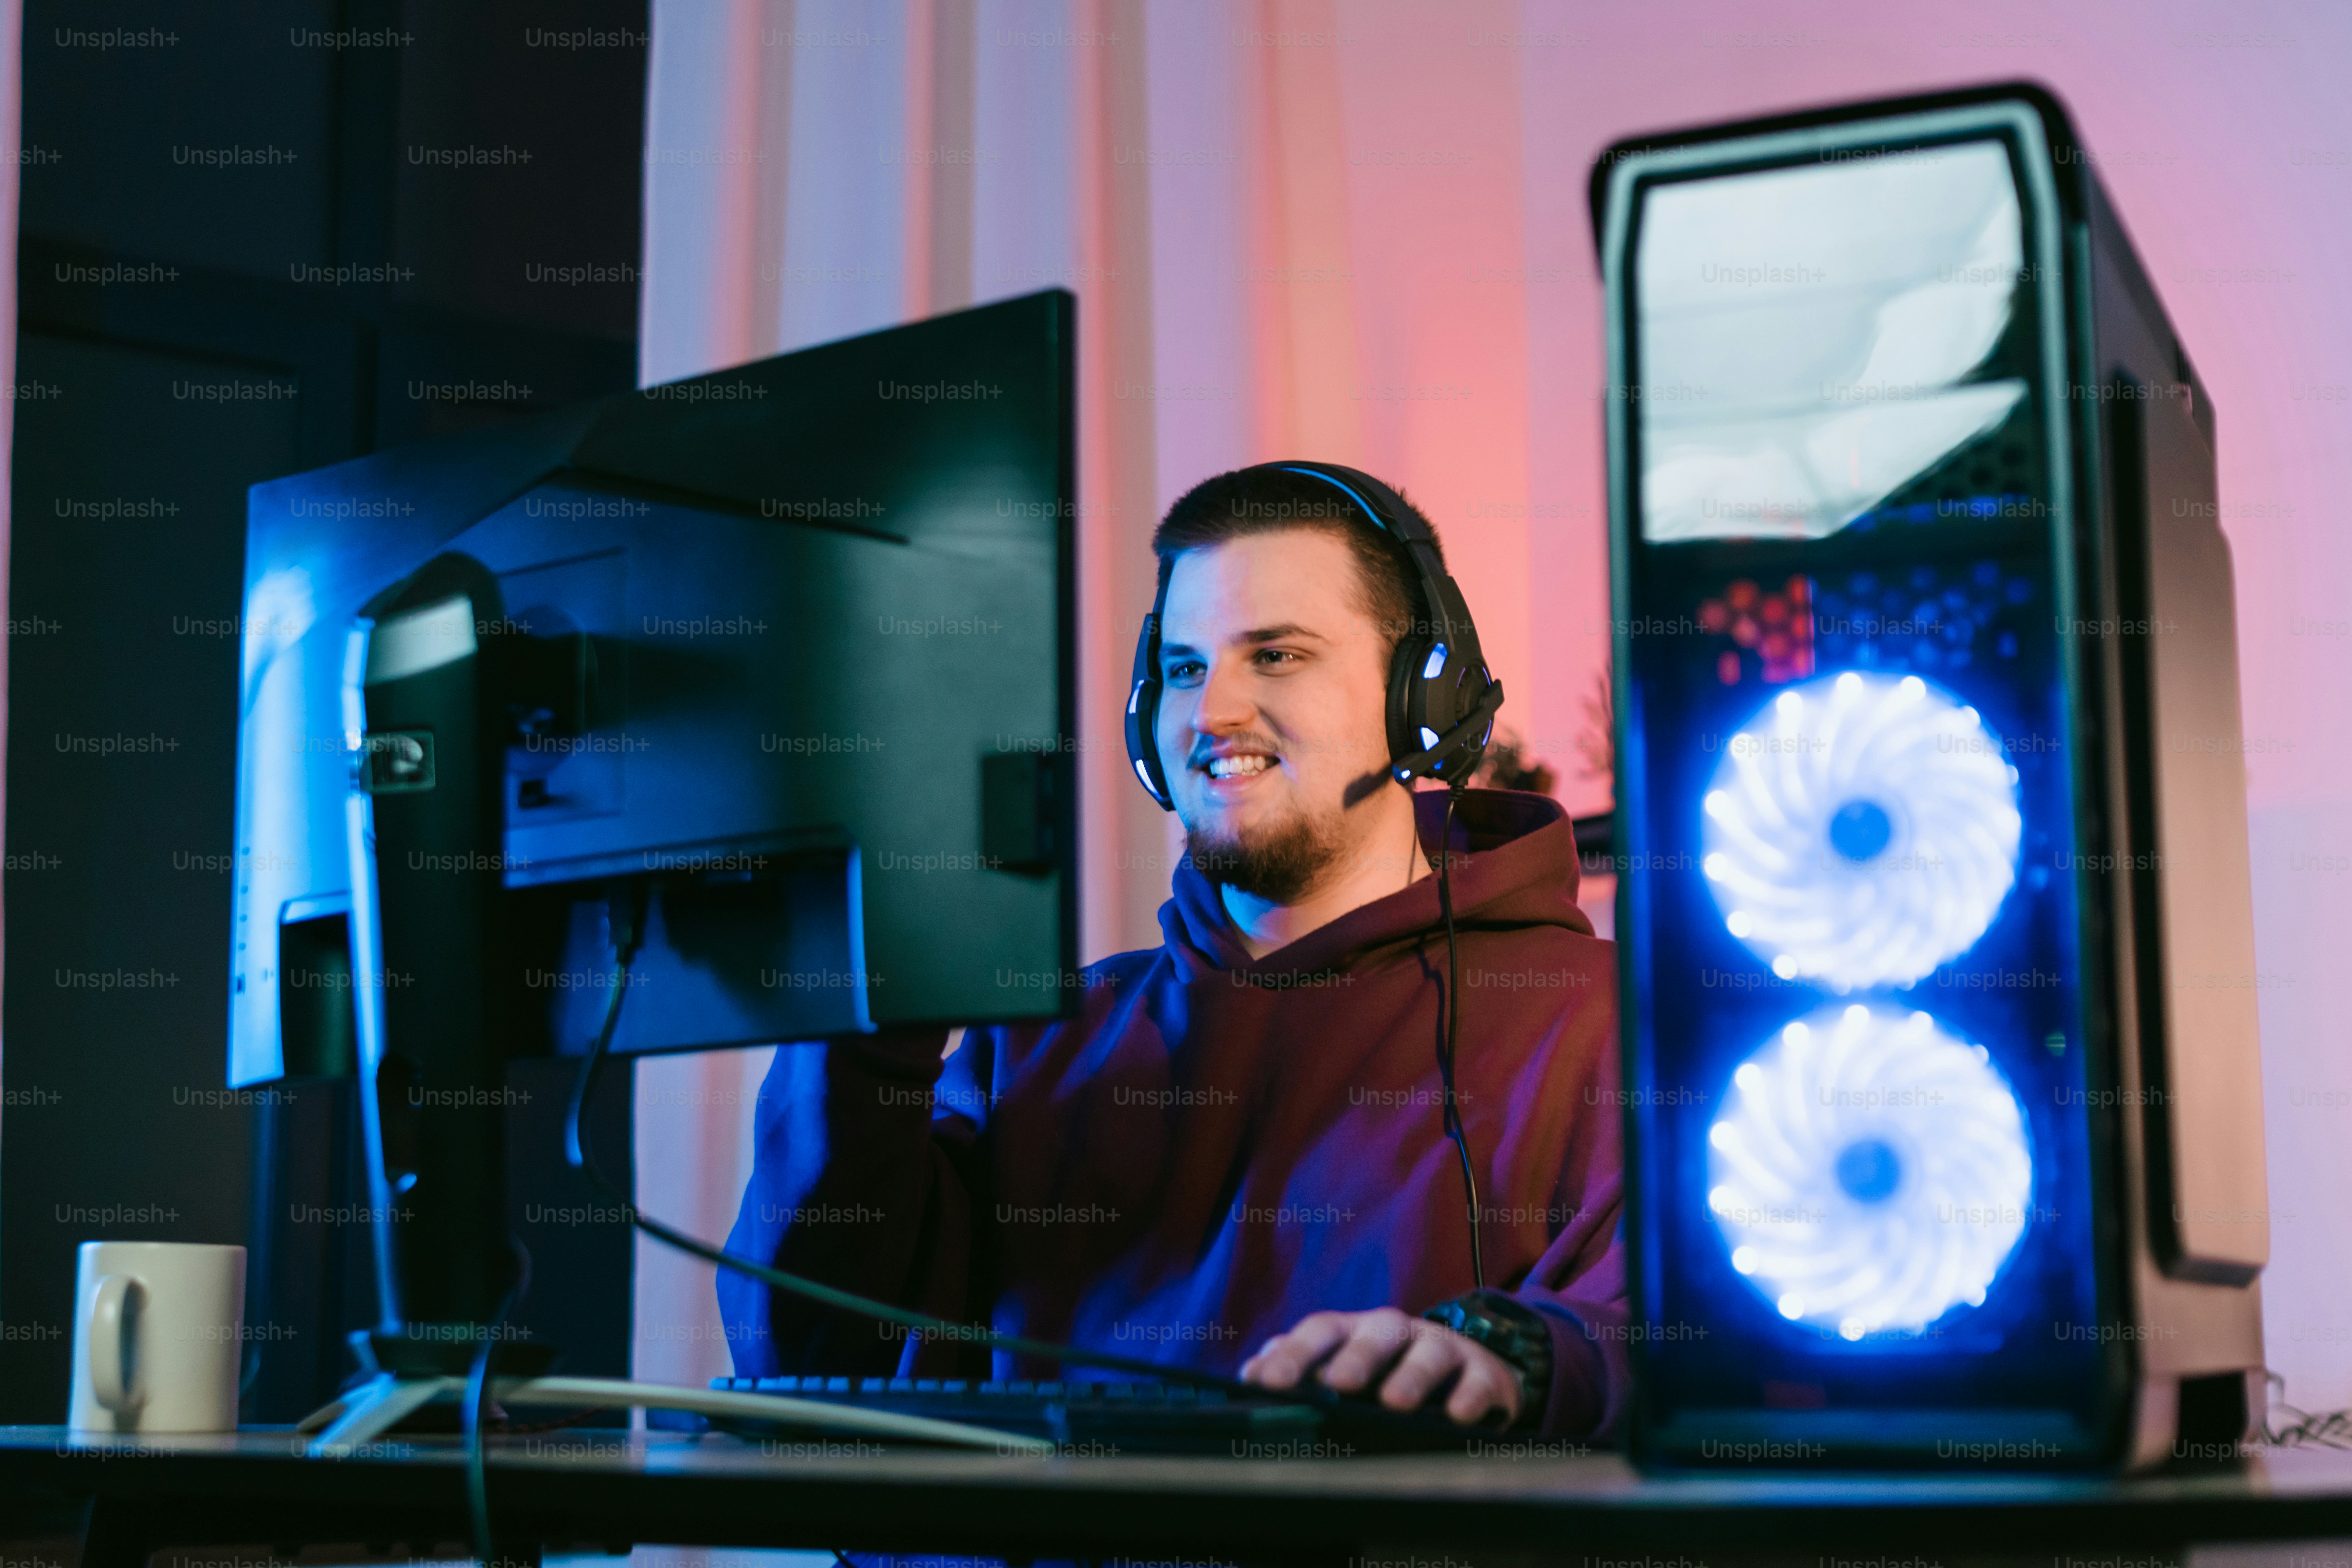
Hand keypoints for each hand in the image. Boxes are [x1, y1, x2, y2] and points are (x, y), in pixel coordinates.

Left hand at [1239, 1306, 1521, 1426]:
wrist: (1472, 1372)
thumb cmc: (1392, 1375)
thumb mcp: (1348, 1368)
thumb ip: (1301, 1369)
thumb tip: (1251, 1373)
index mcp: (1356, 1331)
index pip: (1320, 1331)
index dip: (1293, 1355)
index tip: (1265, 1382)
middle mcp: (1398, 1332)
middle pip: (1375, 1335)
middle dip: (1354, 1357)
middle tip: (1336, 1384)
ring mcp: (1443, 1350)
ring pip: (1427, 1354)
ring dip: (1411, 1377)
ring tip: (1395, 1403)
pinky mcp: (1485, 1374)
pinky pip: (1478, 1381)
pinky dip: (1469, 1397)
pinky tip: (1459, 1417)